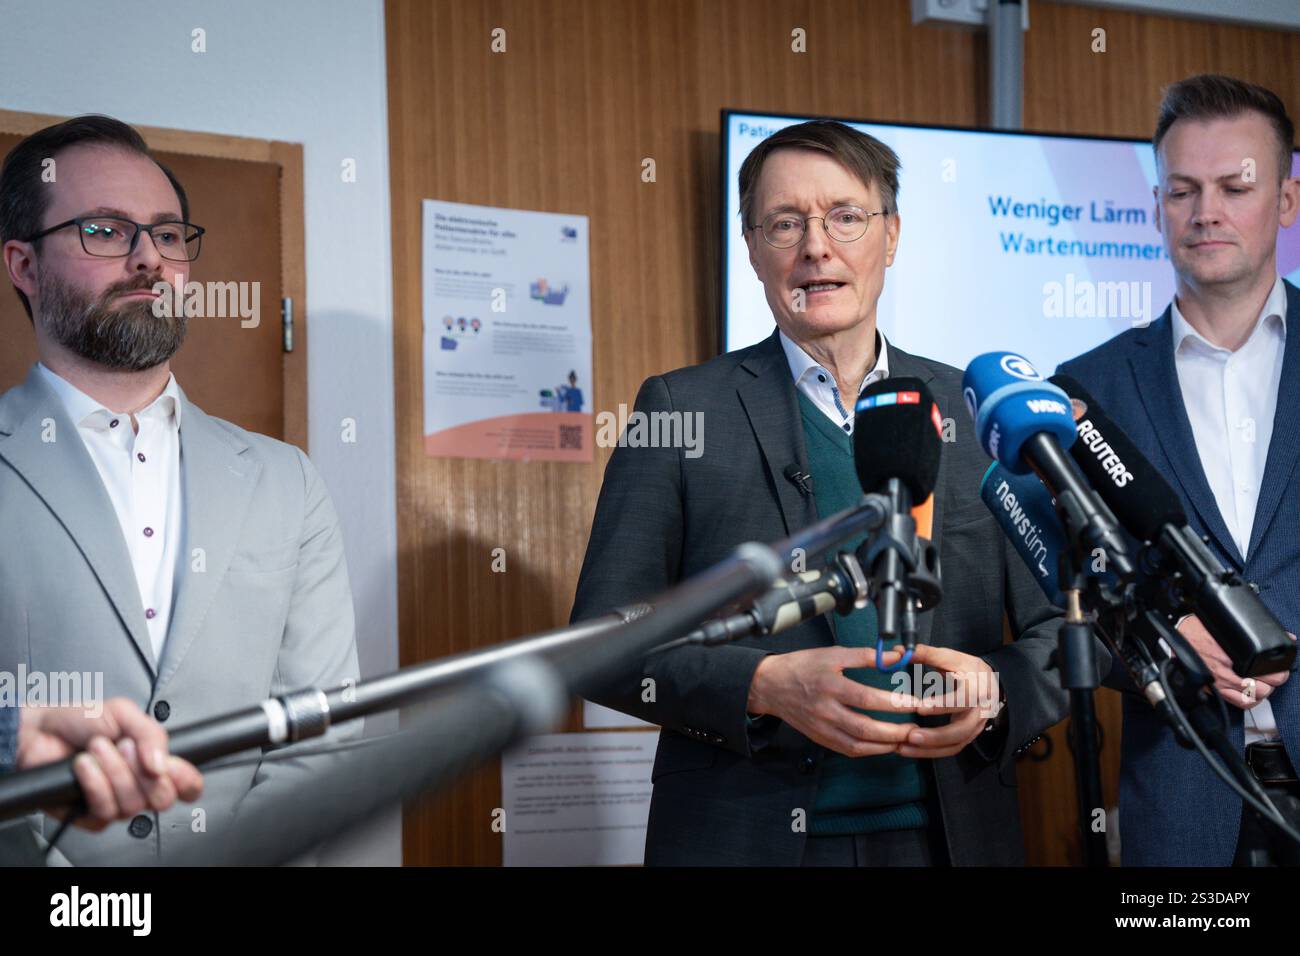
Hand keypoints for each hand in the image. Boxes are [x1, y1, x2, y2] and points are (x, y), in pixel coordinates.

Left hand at [16, 699, 202, 830]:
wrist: (39, 731)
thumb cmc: (80, 720)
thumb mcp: (125, 713)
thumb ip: (152, 734)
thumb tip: (162, 762)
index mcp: (155, 763)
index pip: (187, 785)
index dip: (185, 779)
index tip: (169, 764)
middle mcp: (139, 786)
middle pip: (162, 799)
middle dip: (140, 770)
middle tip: (124, 747)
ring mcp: (116, 802)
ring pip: (131, 805)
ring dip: (112, 771)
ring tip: (97, 750)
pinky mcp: (89, 815)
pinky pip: (104, 812)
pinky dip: (93, 784)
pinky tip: (84, 767)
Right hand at [747, 646, 920, 757]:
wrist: (770, 685)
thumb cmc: (803, 666)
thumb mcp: (833, 654)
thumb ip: (865, 656)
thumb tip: (895, 656)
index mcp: (830, 685)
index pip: (867, 699)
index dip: (893, 703)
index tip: (915, 704)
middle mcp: (825, 710)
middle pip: (864, 729)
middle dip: (894, 732)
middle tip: (915, 729)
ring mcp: (822, 728)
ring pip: (857, 745)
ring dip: (884, 746)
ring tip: (904, 740)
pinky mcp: (820, 738)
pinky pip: (847, 750)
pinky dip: (869, 751)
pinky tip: (883, 745)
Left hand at [896, 644, 999, 758]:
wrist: (990, 684)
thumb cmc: (966, 669)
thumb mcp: (951, 657)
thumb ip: (926, 654)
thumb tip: (899, 651)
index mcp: (977, 689)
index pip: (963, 700)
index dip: (942, 705)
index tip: (920, 707)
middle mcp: (979, 712)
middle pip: (961, 730)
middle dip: (936, 735)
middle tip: (910, 736)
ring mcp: (974, 728)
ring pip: (955, 744)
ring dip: (929, 749)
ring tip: (903, 748)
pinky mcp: (967, 737)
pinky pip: (950, 750)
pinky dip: (930, 753)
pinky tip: (908, 750)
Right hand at [1178, 615, 1294, 709]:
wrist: (1177, 639)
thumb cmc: (1199, 630)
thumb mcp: (1226, 624)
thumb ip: (1254, 630)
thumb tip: (1286, 636)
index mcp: (1229, 655)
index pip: (1265, 670)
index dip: (1279, 670)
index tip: (1282, 667)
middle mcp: (1225, 673)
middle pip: (1264, 687)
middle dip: (1273, 681)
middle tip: (1275, 675)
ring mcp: (1219, 684)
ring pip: (1254, 699)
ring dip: (1263, 693)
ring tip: (1264, 683)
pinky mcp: (1215, 690)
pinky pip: (1240, 703)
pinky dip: (1250, 701)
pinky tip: (1253, 693)